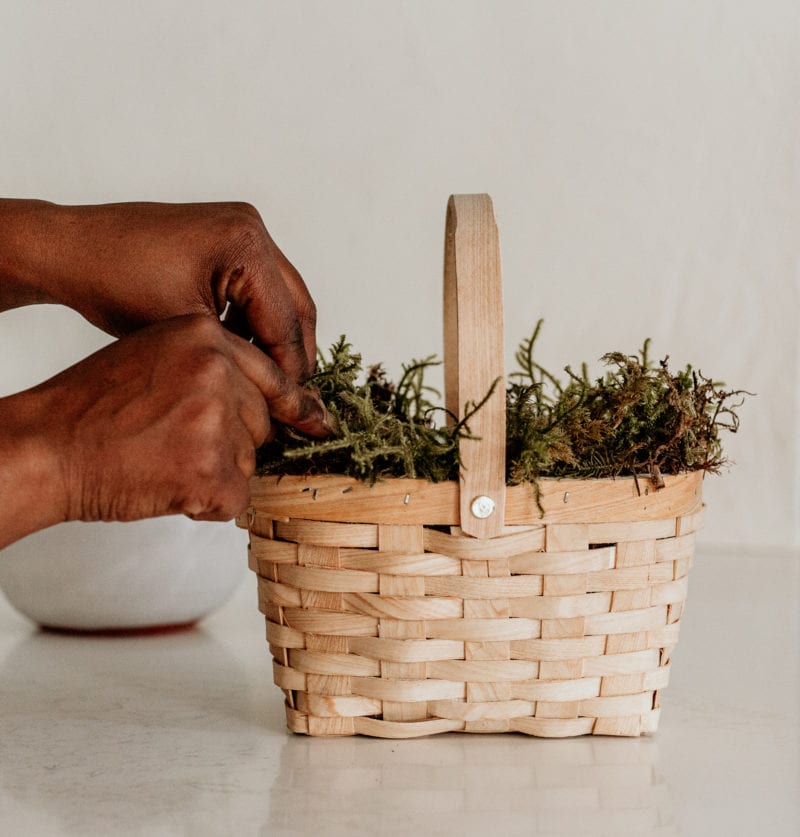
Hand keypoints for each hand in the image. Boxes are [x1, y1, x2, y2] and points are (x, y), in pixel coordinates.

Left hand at [0, 199, 317, 382]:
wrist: (70, 249)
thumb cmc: (115, 285)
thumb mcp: (188, 332)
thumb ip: (243, 360)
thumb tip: (284, 395)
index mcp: (246, 245)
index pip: (286, 322)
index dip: (290, 371)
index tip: (290, 409)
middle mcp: (252, 227)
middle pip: (297, 305)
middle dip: (294, 354)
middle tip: (289, 398)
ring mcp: (242, 226)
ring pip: (283, 296)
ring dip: (276, 337)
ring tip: (264, 378)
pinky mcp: (228, 235)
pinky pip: (260, 285)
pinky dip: (255, 318)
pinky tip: (241, 349)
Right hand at [0, 315, 330, 538]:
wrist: (46, 447)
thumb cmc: (91, 407)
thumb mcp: (155, 358)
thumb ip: (212, 369)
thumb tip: (269, 401)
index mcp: (204, 335)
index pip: (272, 376)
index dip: (294, 405)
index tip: (319, 421)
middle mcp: (216, 369)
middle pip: (261, 423)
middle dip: (230, 443)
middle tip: (174, 445)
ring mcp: (215, 419)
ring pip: (248, 461)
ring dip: (215, 473)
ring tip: (162, 462)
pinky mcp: (211, 469)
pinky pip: (235, 498)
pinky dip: (206, 504)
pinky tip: (165, 486)